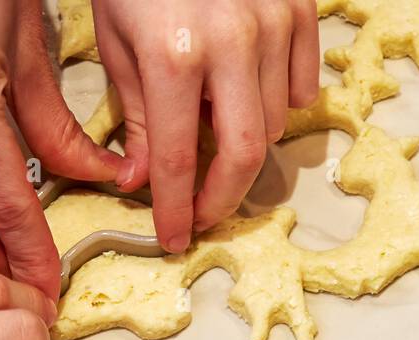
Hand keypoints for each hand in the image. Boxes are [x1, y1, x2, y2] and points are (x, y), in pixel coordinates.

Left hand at [92, 0, 320, 252]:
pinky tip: (246, 89)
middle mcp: (230, 43)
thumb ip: (136, 116)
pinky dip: (278, 102)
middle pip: (245, 155)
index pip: (178, 159)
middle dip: (224, 197)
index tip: (174, 236)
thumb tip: (144, 181)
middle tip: (204, 213)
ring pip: (275, 122)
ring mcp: (273, 25)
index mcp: (173, 54)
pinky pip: (301, 86)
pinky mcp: (299, 10)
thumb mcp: (117, 40)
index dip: (176, 208)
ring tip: (213, 124)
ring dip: (244, 138)